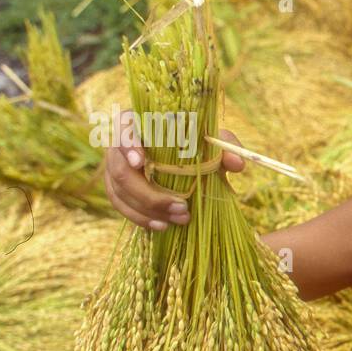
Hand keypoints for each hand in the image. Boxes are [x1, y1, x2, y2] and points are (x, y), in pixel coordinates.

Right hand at [104, 109, 245, 229]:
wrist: (182, 156)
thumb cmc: (194, 142)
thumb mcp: (210, 140)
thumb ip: (225, 146)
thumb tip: (237, 163)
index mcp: (137, 123)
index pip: (122, 127)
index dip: (127, 144)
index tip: (141, 161)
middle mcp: (118, 145)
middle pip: (121, 170)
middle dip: (149, 194)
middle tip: (180, 206)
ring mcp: (114, 168)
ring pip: (120, 192)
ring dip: (148, 210)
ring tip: (179, 219)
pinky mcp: (116, 189)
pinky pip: (121, 206)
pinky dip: (140, 218)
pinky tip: (162, 226)